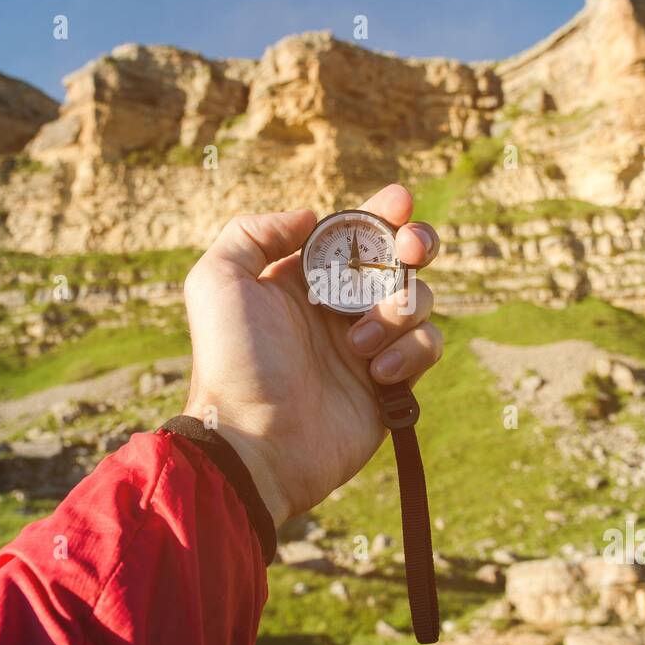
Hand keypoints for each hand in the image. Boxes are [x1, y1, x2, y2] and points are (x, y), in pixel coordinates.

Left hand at [181, 184, 442, 525]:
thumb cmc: (234, 362)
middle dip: (414, 244)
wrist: (256, 442)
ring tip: (357, 345)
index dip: (381, 212)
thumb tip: (309, 217)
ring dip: (397, 310)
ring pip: (418, 299)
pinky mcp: (392, 382)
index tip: (398, 202)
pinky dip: (410, 350)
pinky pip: (426, 346)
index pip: (352, 234)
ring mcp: (369, 345)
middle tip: (410, 249)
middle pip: (398, 259)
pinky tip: (378, 371)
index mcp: (303, 279)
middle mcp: (339, 307)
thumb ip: (254, 233)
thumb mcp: (217, 282)